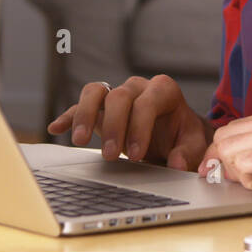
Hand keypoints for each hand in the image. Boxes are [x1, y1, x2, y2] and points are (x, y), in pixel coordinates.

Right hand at [46, 75, 212, 170]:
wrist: (177, 135)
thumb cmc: (185, 136)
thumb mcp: (195, 144)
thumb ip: (188, 152)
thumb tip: (177, 163)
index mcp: (163, 90)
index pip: (147, 102)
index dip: (139, 127)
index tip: (135, 154)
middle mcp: (138, 87)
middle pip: (119, 95)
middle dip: (113, 126)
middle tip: (110, 155)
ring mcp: (117, 95)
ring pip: (95, 91)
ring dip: (85, 114)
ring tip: (80, 141)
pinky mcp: (101, 108)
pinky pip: (80, 105)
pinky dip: (69, 116)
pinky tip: (56, 128)